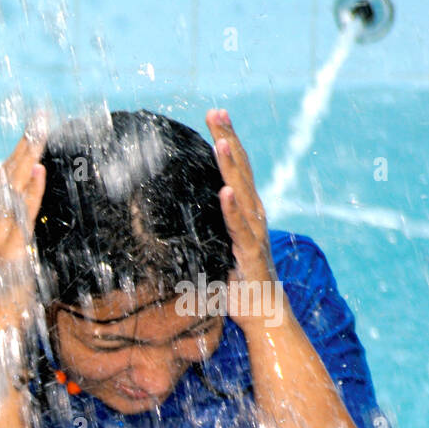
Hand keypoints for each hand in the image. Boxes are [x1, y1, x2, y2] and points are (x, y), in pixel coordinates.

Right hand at [0, 125, 45, 350]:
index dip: (14, 154)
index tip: (30, 130)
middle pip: (6, 176)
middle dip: (23, 146)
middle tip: (39, 118)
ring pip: (13, 189)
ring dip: (27, 159)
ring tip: (40, 132)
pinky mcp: (10, 248)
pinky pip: (22, 214)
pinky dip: (31, 191)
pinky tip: (39, 170)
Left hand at [206, 109, 287, 329]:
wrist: (263, 316)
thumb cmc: (236, 286)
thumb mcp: (213, 252)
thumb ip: (200, 233)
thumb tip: (166, 225)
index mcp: (245, 213)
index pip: (236, 169)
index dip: (227, 141)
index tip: (214, 115)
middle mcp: (253, 216)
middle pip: (241, 169)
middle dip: (229, 138)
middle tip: (215, 111)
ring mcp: (254, 233)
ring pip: (243, 192)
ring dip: (232, 166)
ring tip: (221, 140)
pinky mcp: (251, 253)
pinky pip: (240, 228)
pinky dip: (232, 209)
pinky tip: (226, 190)